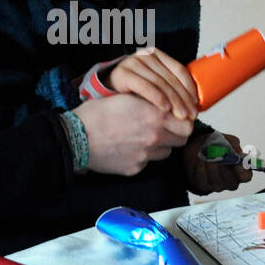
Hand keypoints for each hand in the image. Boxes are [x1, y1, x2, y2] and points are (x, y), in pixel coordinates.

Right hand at [75, 94, 193, 175]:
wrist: (76, 137)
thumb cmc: (97, 114)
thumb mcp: (126, 97)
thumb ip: (151, 101)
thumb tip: (166, 102)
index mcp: (155, 116)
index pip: (188, 123)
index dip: (184, 120)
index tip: (178, 118)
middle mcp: (155, 137)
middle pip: (181, 139)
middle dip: (176, 133)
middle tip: (164, 127)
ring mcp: (146, 155)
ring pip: (166, 152)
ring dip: (160, 145)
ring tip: (143, 137)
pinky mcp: (135, 168)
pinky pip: (148, 162)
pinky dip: (143, 156)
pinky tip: (129, 147)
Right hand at [104, 47, 198, 119]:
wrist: (102, 100)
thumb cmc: (129, 94)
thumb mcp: (150, 85)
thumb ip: (167, 88)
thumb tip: (193, 103)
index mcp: (155, 54)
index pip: (179, 70)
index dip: (189, 87)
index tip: (196, 104)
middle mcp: (145, 56)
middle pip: (171, 78)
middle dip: (183, 99)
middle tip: (191, 115)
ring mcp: (133, 63)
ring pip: (160, 83)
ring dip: (174, 101)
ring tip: (181, 116)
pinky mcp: (123, 73)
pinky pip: (145, 86)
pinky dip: (157, 97)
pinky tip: (165, 109)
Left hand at [182, 132, 250, 195]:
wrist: (200, 147)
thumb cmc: (218, 145)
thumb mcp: (229, 140)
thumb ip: (235, 145)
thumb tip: (239, 153)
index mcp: (240, 171)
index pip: (246, 176)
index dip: (242, 170)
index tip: (237, 161)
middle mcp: (231, 181)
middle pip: (229, 178)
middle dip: (223, 164)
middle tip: (218, 153)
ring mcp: (218, 185)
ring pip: (215, 178)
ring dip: (211, 164)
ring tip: (207, 154)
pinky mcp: (204, 185)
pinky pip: (202, 178)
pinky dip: (201, 167)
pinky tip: (200, 160)